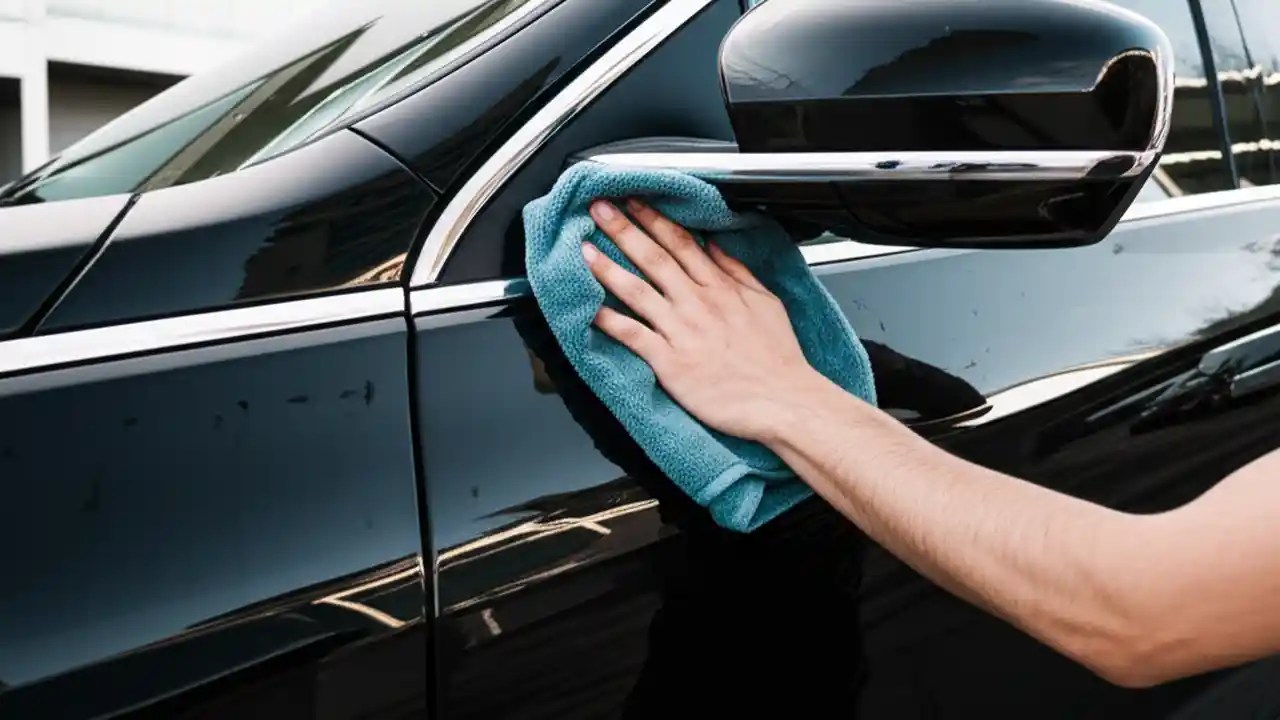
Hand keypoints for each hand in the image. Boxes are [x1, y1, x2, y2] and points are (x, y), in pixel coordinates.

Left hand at [582, 198, 829, 442]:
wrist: (783, 400)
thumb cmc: (777, 359)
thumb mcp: (766, 303)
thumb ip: (739, 272)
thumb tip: (716, 247)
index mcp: (720, 288)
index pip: (681, 243)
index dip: (653, 219)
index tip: (634, 202)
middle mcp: (697, 303)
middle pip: (654, 258)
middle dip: (623, 229)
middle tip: (599, 209)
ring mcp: (682, 331)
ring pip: (637, 290)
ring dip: (608, 268)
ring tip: (584, 250)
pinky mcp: (671, 361)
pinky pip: (633, 336)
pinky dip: (609, 322)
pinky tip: (589, 309)